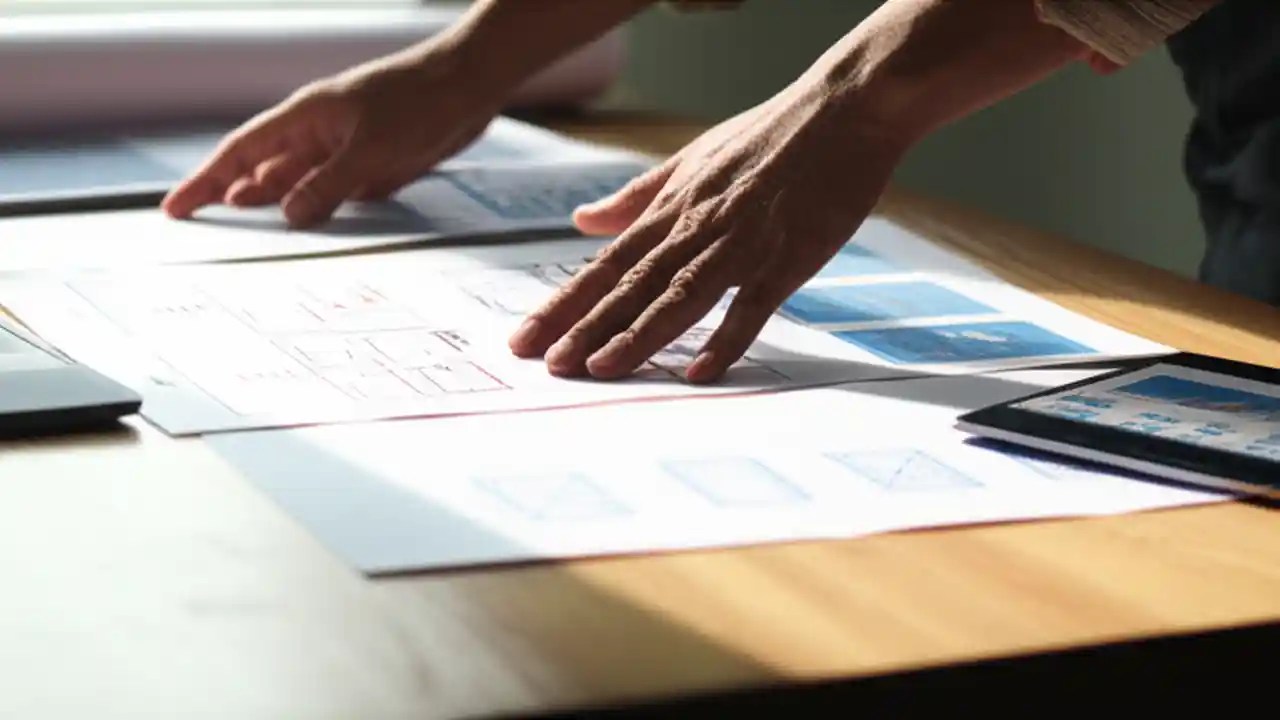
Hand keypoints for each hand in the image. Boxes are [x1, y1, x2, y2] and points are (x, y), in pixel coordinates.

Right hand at [162, 48, 505, 227]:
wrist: (471, 85)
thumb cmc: (419, 100)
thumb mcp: (371, 148)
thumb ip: (329, 185)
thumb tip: (287, 217)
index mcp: (305, 118)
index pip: (241, 152)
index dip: (206, 181)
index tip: (176, 208)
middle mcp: (319, 134)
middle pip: (265, 172)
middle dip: (233, 199)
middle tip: (204, 234)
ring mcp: (347, 150)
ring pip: (301, 187)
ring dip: (278, 211)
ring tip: (249, 239)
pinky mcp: (375, 165)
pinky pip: (339, 196)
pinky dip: (323, 214)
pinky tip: (312, 234)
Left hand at [507, 85, 909, 382]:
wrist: (844, 111)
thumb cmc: (768, 135)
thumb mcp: (691, 159)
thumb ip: (636, 196)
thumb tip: (583, 220)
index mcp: (672, 208)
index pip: (606, 264)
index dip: (565, 303)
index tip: (526, 337)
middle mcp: (697, 227)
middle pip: (632, 285)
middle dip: (585, 327)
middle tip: (547, 365)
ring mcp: (741, 244)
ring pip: (680, 295)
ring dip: (638, 334)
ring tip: (599, 369)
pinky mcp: (788, 257)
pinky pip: (752, 306)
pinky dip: (725, 339)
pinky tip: (699, 372)